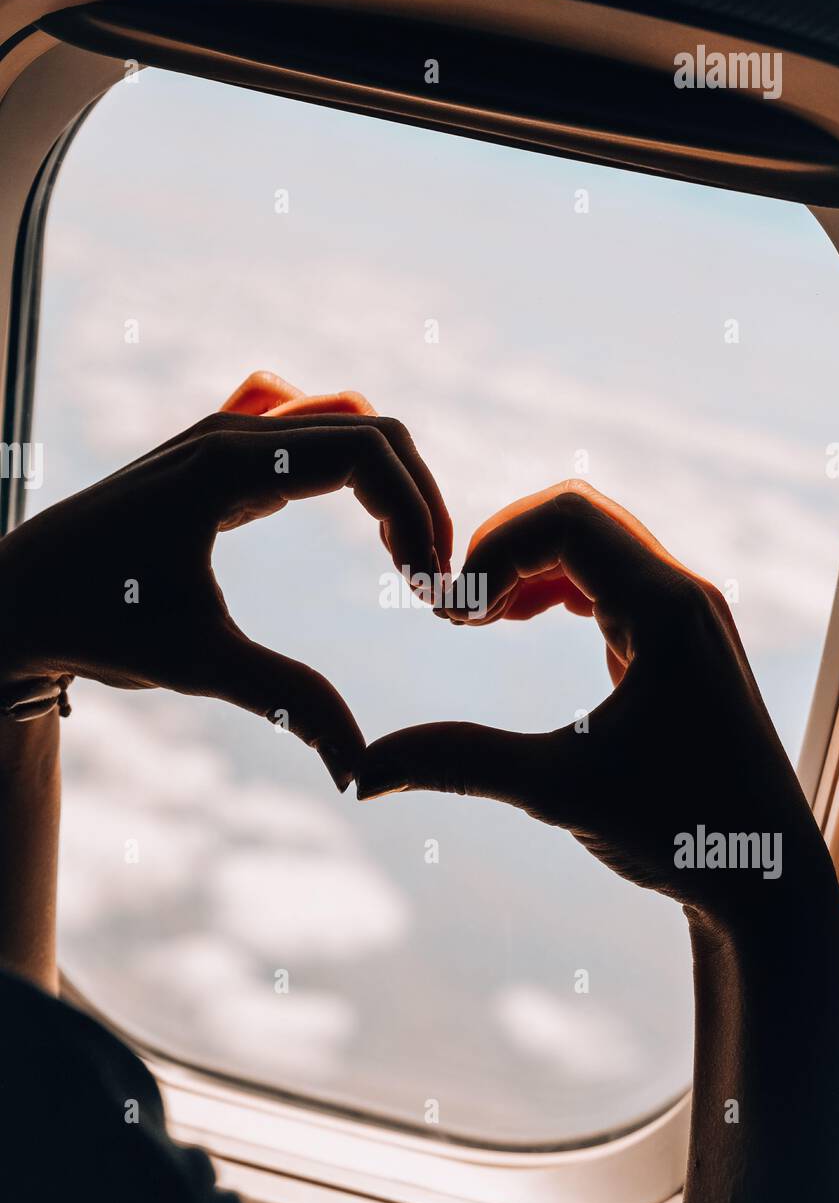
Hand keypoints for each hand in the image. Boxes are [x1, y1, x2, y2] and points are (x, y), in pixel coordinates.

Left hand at [0, 372, 451, 789]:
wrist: (18, 599)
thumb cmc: (95, 623)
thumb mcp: (197, 663)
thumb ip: (289, 705)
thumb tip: (358, 772)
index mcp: (229, 462)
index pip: (366, 452)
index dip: (417, 513)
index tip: (426, 589)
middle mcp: (234, 433)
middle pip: (371, 430)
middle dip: (419, 500)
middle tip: (433, 583)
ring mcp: (229, 439)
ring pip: (348, 430)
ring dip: (395, 487)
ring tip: (412, 564)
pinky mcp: (225, 462)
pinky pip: (318, 446)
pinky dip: (363, 484)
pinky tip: (376, 539)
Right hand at [359, 480, 838, 925]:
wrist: (764, 875)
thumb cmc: (678, 831)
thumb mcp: (556, 790)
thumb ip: (457, 764)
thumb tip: (361, 774)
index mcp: (666, 610)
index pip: (565, 517)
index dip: (492, 547)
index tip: (450, 615)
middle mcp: (683, 594)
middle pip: (576, 514)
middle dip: (502, 548)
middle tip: (456, 613)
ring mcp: (686, 613)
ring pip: (593, 541)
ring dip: (526, 565)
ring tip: (478, 619)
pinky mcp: (679, 637)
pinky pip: (610, 575)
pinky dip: (554, 585)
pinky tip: (515, 624)